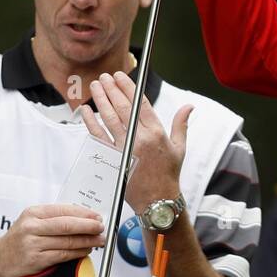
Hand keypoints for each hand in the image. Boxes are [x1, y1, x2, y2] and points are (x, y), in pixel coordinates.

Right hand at [0, 204, 104, 276]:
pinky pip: (63, 255)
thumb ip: (54, 218)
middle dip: (89, 226)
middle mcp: (31, 227)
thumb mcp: (31, 221)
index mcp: (33, 213)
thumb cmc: (18, 239)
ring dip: (87, 241)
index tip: (97, 216)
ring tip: (99, 240)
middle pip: (67, 225)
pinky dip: (78, 253)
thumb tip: (84, 217)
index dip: (84, 213)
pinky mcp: (36, 260)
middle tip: (101, 228)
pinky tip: (86, 251)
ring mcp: (33, 244)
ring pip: (67, 241)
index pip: (64, 210)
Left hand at [81, 71, 191, 214]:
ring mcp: (125, 148)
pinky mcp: (113, 158)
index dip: (129, 87)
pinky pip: (99, 136)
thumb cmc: (169, 174)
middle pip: (123, 107)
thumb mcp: (179, 148)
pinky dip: (91, 122)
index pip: (140, 103)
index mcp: (157, 133)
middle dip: (112, 89)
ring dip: (101, 100)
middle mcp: (140, 139)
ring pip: (109, 118)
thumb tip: (189, 106)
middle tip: (105, 77)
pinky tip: (87, 110)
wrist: (158, 200)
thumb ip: (181, 124)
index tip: (120, 76)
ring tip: (95, 86)